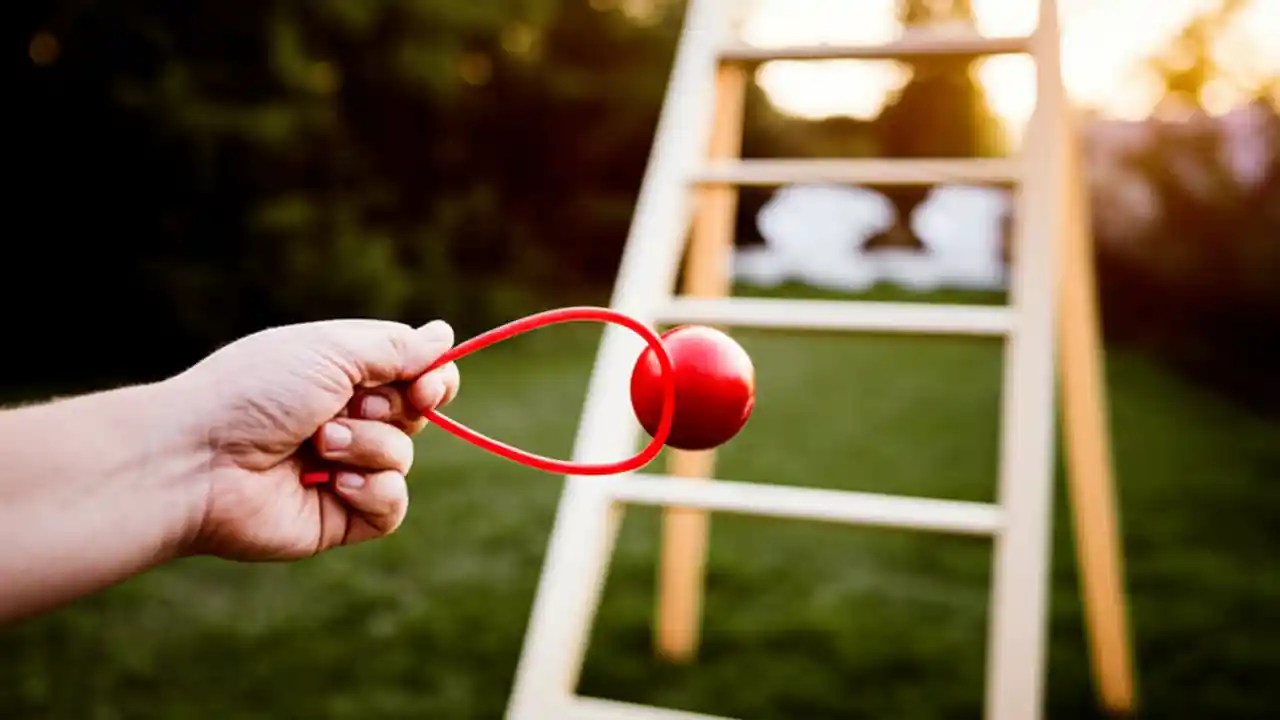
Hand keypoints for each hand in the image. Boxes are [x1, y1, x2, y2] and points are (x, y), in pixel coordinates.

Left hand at [175, 319, 459, 559]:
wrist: (198, 460)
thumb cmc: (255, 392)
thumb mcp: (331, 350)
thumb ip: (396, 347)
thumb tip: (446, 336)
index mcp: (339, 374)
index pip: (412, 373)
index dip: (432, 378)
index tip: (429, 382)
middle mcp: (344, 420)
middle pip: (415, 414)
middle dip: (400, 408)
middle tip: (363, 406)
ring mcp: (342, 470)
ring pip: (403, 458)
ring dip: (370, 446)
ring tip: (320, 444)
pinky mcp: (339, 517)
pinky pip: (392, 507)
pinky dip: (373, 491)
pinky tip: (334, 484)